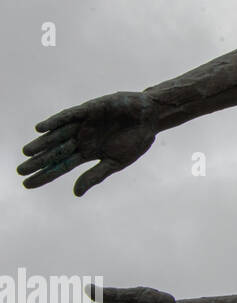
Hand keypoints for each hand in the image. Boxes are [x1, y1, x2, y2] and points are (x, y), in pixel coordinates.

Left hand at [18, 91, 158, 194]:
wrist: (151, 116)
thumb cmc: (137, 140)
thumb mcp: (117, 162)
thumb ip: (96, 175)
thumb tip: (75, 192)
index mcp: (88, 153)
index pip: (61, 166)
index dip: (44, 175)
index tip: (26, 184)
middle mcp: (81, 139)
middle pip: (55, 152)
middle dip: (38, 161)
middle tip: (19, 170)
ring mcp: (83, 124)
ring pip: (57, 135)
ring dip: (42, 143)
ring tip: (26, 152)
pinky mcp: (88, 110)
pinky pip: (67, 116)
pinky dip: (54, 122)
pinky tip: (41, 129)